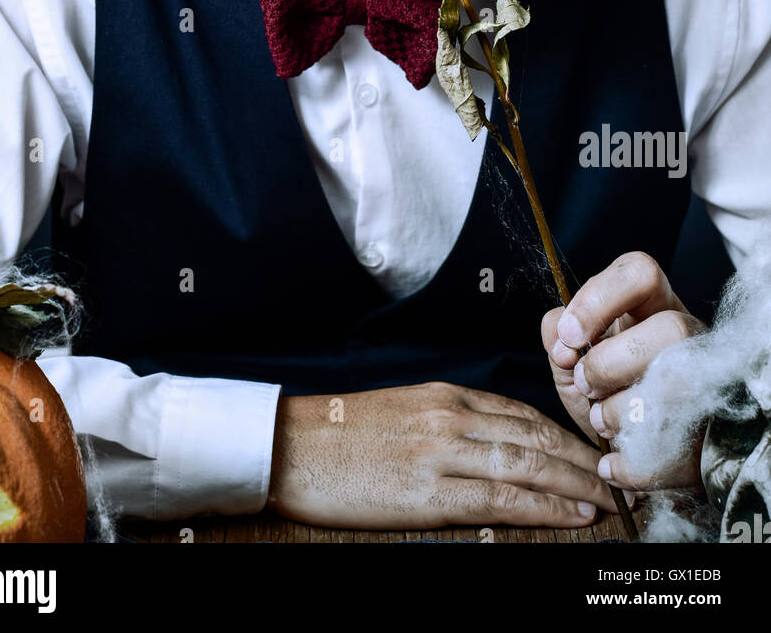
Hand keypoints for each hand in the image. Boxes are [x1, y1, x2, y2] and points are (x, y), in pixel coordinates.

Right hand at [266, 380, 629, 528]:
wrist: (292, 447)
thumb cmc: (343, 435)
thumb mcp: (403, 409)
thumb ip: (447, 420)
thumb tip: (493, 441)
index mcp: (444, 394)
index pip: (521, 413)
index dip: (564, 435)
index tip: (591, 451)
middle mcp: (450, 416)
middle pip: (535, 437)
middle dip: (582, 458)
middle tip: (618, 475)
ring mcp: (442, 452)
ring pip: (528, 465)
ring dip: (576, 483)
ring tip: (608, 498)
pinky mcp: (429, 491)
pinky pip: (500, 499)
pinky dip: (544, 507)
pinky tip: (572, 515)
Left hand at [541, 251, 706, 491]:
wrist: (634, 450)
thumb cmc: (604, 392)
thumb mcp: (572, 362)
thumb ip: (558, 337)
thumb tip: (558, 331)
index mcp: (651, 306)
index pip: (640, 273)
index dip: (599, 299)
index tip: (570, 337)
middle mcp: (688, 335)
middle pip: (671, 327)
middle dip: (611, 363)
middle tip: (585, 385)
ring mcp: (708, 382)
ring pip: (679, 382)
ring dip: (622, 410)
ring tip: (600, 420)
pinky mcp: (712, 436)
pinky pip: (680, 448)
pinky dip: (634, 462)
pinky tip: (612, 461)